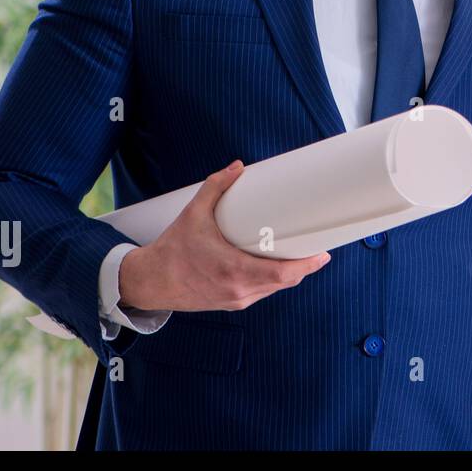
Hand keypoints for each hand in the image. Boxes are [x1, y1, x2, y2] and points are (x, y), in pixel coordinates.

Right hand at [118, 160, 331, 311]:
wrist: (148, 282)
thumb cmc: (172, 249)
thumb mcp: (194, 214)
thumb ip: (216, 187)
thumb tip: (237, 167)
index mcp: (234, 271)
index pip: (283, 274)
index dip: (308, 266)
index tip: (323, 254)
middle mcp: (238, 290)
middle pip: (285, 282)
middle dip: (304, 267)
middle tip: (318, 249)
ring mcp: (235, 300)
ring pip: (274, 289)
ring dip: (290, 275)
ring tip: (303, 256)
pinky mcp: (230, 303)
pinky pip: (261, 293)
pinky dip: (273, 281)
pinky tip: (279, 269)